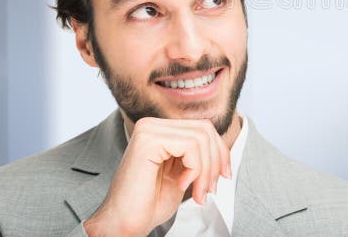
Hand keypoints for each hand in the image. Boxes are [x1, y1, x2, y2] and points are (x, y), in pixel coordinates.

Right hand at [83, 117, 231, 236]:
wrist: (124, 223)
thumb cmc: (149, 203)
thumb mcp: (183, 172)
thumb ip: (198, 154)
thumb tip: (223, 147)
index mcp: (160, 130)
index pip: (203, 127)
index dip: (220, 152)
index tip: (223, 175)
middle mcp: (152, 125)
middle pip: (205, 130)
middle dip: (216, 161)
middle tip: (210, 189)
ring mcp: (148, 130)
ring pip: (200, 138)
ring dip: (206, 171)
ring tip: (198, 192)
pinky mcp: (148, 140)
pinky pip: (190, 146)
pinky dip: (195, 169)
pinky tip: (181, 184)